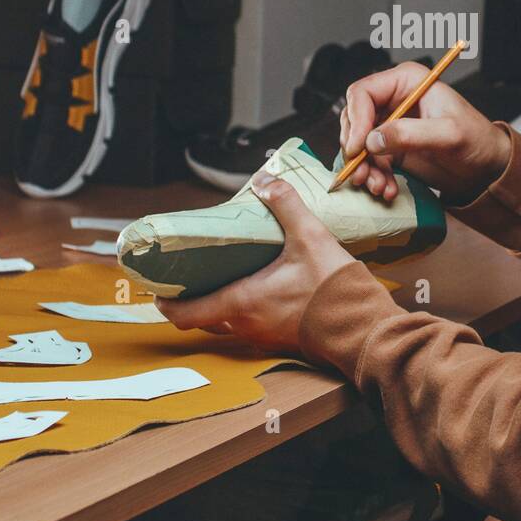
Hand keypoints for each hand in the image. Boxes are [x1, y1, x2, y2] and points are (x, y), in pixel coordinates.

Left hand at [157, 172, 353, 357]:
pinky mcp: (281, 339)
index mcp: (241, 303)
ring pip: (226, 323)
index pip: (185, 314)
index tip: (158, 289)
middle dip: (191, 299)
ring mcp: (263, 336)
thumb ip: (285, 205)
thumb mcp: (310, 237)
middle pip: (203, 318)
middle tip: (189, 275)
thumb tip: (264, 180)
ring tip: (221, 275)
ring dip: (218, 304)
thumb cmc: (333, 289)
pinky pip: (250, 326)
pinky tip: (256, 286)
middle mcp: (246, 325)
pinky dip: (242, 310)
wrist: (362, 327)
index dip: (165, 303)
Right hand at [340, 61, 510, 204]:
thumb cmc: (476, 141)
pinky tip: (387, 189)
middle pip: (354, 118)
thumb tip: (372, 141)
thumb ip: (411, 134)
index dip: (356, 120)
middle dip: (354, 149)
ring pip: (358, 143)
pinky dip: (373, 176)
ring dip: (363, 168)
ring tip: (378, 187)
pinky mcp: (391, 147)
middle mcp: (393, 99)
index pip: (363, 93)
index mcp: (406, 82)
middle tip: (360, 173)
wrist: (487, 167)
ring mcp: (390, 124)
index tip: (358, 149)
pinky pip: (369, 160)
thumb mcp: (449, 135)